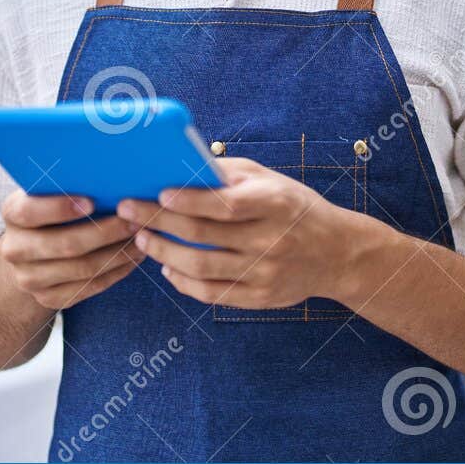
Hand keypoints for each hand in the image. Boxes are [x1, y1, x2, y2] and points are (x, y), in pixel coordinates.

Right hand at [0, 192, 144, 309]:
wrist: (30, 250)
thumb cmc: (51, 209)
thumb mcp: (48, 193)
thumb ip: (68, 185)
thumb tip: (111, 177)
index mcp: (12, 214)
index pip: (30, 212)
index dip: (60, 208)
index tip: (92, 201)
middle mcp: (15, 249)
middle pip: (65, 244)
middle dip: (105, 233)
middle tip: (133, 221)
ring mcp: (29, 278)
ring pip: (82, 269)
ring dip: (117, 254)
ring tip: (141, 238)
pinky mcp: (48, 298)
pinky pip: (89, 287)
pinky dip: (116, 272)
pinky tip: (133, 258)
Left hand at [116, 157, 357, 308]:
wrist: (336, 253)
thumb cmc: (293, 207)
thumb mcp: (270, 179)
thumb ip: (228, 173)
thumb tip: (180, 165)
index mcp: (274, 203)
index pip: (225, 204)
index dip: (189, 200)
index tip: (157, 193)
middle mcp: (270, 240)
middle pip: (204, 236)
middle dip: (159, 222)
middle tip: (128, 211)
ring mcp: (265, 273)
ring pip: (201, 268)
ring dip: (163, 254)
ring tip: (142, 238)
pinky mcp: (260, 298)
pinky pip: (211, 294)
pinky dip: (183, 282)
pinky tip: (167, 268)